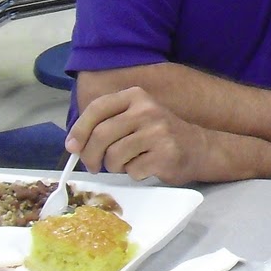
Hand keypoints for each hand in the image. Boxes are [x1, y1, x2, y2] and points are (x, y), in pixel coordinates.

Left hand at [67, 87, 207, 183]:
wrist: (198, 148)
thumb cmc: (157, 135)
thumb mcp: (134, 117)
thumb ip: (107, 123)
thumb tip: (74, 144)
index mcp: (136, 96)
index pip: (97, 108)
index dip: (79, 130)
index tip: (72, 147)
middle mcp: (147, 109)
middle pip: (101, 135)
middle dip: (90, 155)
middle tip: (93, 166)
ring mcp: (158, 131)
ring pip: (114, 156)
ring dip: (114, 166)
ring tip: (127, 163)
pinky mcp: (165, 154)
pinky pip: (132, 170)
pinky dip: (133, 173)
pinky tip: (146, 167)